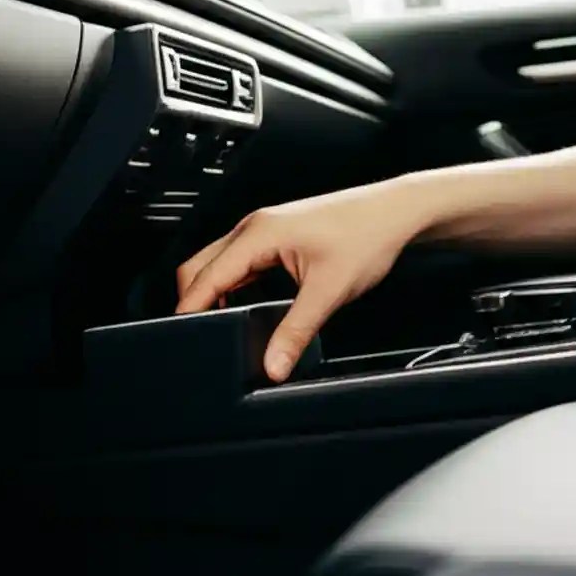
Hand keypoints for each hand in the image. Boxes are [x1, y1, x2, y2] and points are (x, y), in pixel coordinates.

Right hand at [176, 179, 416, 381]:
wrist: (396, 211)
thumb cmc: (367, 235)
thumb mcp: (329, 292)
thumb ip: (296, 332)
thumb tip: (273, 364)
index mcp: (258, 234)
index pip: (205, 276)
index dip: (188, 308)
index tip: (179, 335)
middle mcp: (254, 227)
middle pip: (200, 266)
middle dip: (192, 300)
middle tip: (197, 335)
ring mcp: (264, 229)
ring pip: (218, 262)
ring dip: (212, 291)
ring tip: (216, 323)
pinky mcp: (276, 235)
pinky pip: (238, 260)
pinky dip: (231, 283)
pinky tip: (243, 303)